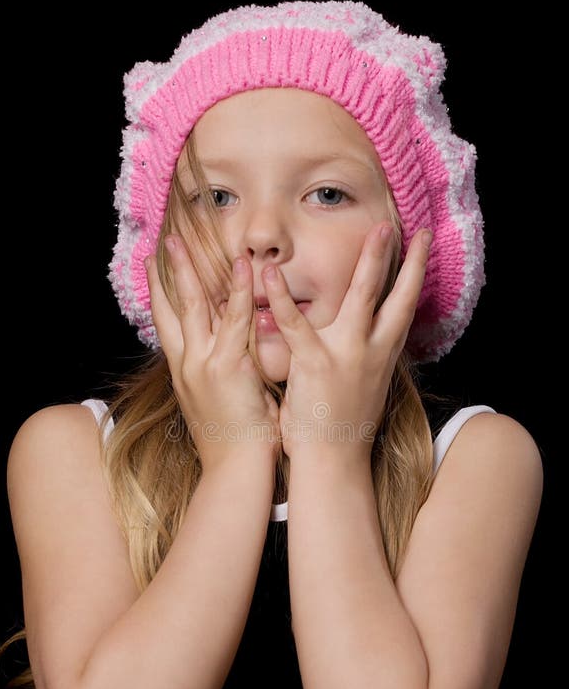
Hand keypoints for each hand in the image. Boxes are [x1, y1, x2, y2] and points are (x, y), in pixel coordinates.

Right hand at [146, 236, 279, 470]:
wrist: (234, 470)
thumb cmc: (233, 442)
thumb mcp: (217, 403)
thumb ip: (220, 376)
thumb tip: (230, 359)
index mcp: (182, 372)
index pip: (167, 325)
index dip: (159, 294)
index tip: (154, 270)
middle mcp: (186, 364)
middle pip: (170, 308)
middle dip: (165, 273)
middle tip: (161, 244)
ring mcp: (202, 364)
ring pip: (193, 306)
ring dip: (188, 270)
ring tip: (184, 241)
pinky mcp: (226, 367)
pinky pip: (233, 320)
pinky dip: (238, 291)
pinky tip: (241, 266)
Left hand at [262, 223, 431, 459]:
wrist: (333, 461)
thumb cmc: (344, 427)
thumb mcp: (365, 387)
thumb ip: (367, 358)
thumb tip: (371, 341)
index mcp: (382, 356)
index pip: (402, 309)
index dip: (412, 276)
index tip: (419, 247)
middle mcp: (373, 351)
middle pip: (396, 297)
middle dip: (406, 260)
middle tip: (408, 227)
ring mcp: (347, 354)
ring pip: (363, 299)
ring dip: (369, 262)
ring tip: (373, 229)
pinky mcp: (315, 363)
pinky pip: (296, 324)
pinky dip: (281, 297)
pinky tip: (269, 273)